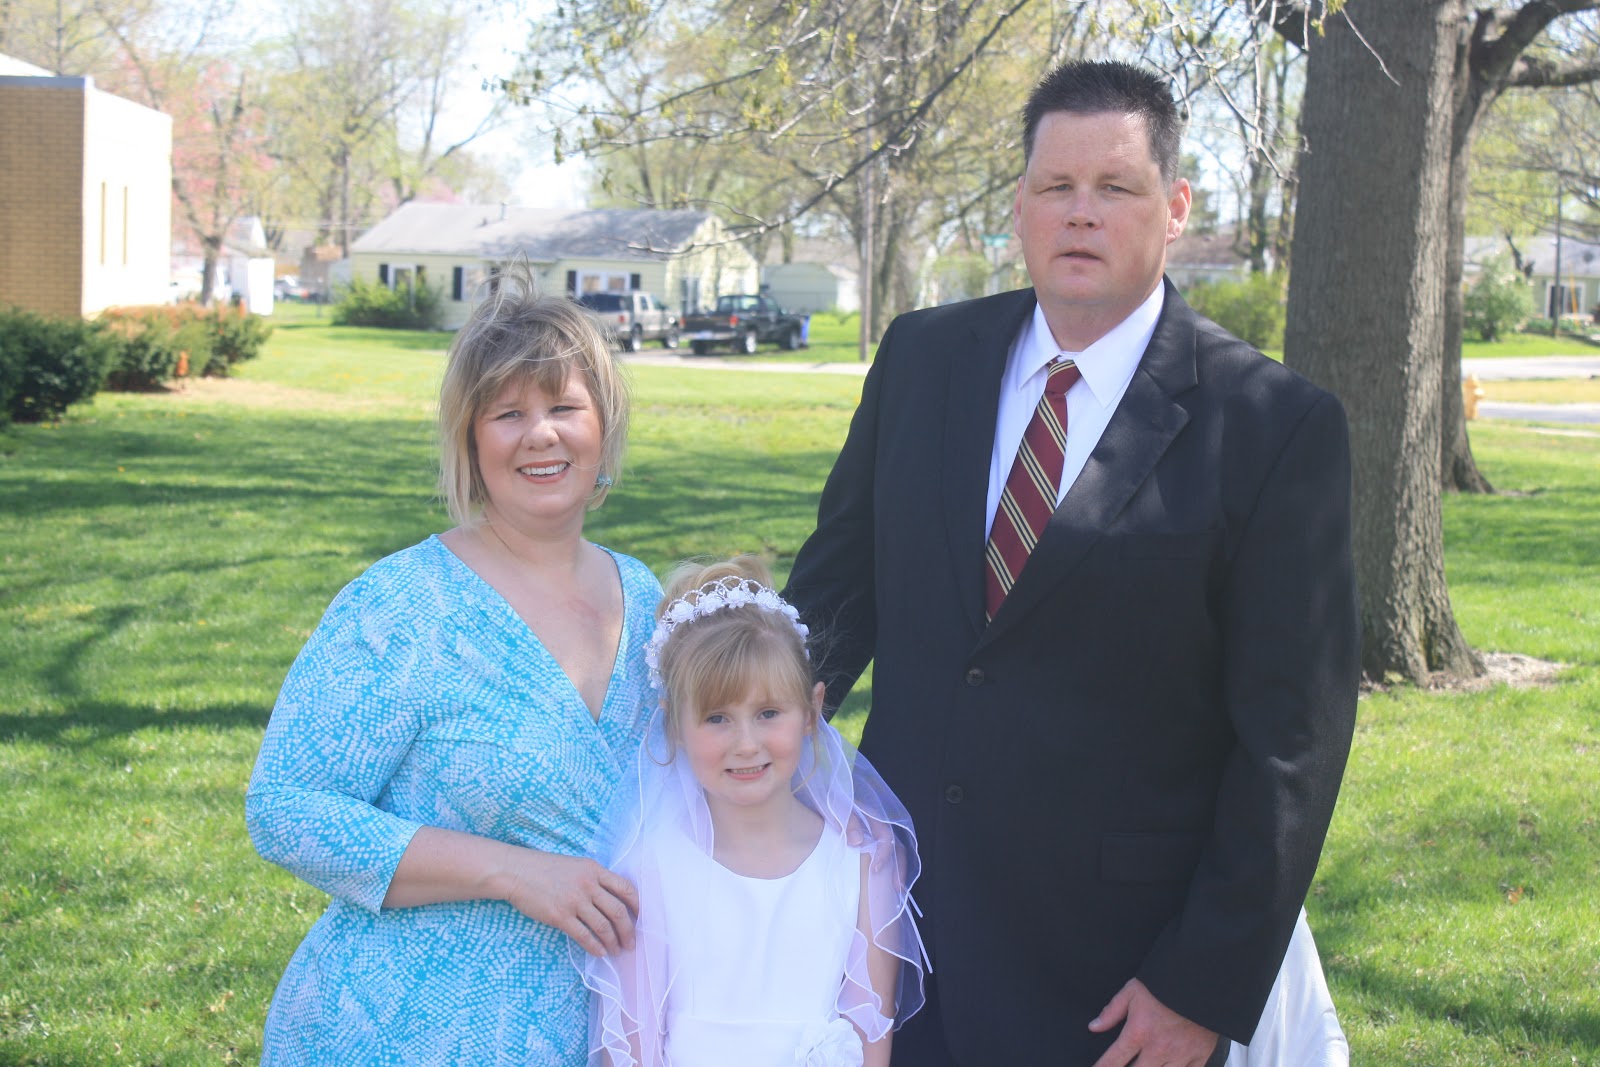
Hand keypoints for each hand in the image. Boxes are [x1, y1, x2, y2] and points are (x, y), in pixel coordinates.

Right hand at [496, 845, 638, 956]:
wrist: (517, 872)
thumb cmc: (545, 869)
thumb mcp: (576, 866)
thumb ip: (594, 879)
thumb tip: (612, 899)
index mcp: (595, 870)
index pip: (626, 888)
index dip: (638, 906)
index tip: (641, 918)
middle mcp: (588, 885)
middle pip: (618, 911)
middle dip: (628, 930)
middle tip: (631, 943)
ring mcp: (575, 901)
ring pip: (603, 926)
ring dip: (613, 942)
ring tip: (616, 950)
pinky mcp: (560, 916)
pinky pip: (584, 936)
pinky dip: (595, 947)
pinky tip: (600, 953)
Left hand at [1088, 978, 1219, 1066]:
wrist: (1200, 979)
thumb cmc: (1165, 984)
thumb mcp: (1132, 991)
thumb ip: (1112, 1011)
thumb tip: (1094, 1027)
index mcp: (1139, 1032)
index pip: (1114, 1060)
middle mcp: (1159, 1048)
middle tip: (1127, 1064)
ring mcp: (1181, 1055)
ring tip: (1148, 1064)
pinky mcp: (1201, 1056)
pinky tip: (1170, 1065)